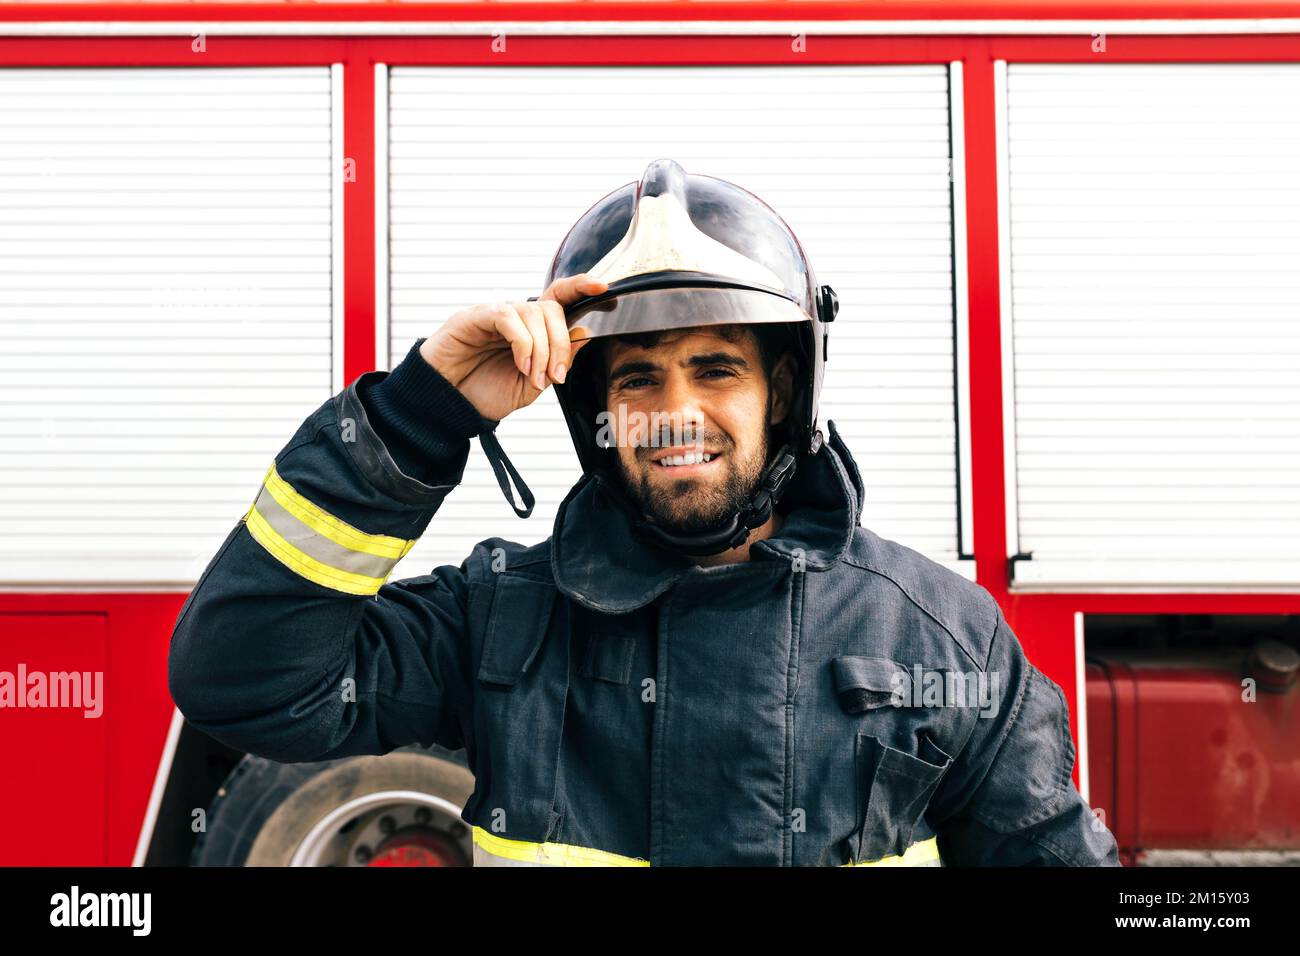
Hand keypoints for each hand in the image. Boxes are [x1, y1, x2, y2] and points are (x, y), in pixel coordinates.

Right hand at [418, 274, 607, 421]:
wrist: (448, 405)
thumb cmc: (484, 393)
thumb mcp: (531, 385)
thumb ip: (557, 363)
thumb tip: (583, 336)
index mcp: (532, 331)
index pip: (560, 299)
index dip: (581, 287)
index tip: (604, 288)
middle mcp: (516, 317)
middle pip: (553, 308)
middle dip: (561, 343)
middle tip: (555, 376)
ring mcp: (495, 314)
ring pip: (532, 313)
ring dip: (541, 349)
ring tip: (532, 377)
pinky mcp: (474, 316)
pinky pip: (507, 317)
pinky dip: (522, 342)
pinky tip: (520, 364)